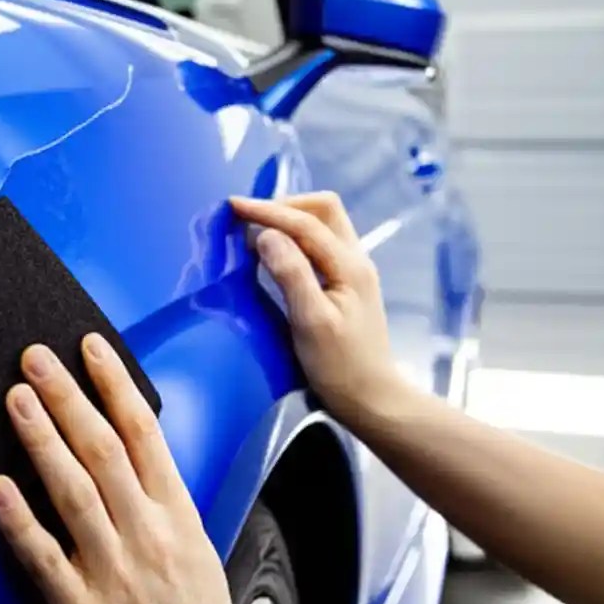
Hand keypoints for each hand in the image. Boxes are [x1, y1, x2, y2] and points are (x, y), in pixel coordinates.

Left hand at [0, 335, 239, 603]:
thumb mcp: (194, 548)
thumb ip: (159, 501)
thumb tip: (124, 448)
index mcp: (177, 516)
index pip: (145, 433)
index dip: (116, 383)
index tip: (91, 348)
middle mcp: (147, 535)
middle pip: (103, 449)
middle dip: (68, 397)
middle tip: (35, 359)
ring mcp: (113, 571)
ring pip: (72, 490)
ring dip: (41, 439)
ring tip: (16, 399)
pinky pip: (43, 555)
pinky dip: (18, 519)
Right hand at [230, 192, 406, 417]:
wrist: (370, 398)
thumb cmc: (339, 365)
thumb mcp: (310, 322)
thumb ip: (290, 274)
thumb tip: (266, 235)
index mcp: (349, 266)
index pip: (306, 223)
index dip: (268, 211)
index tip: (233, 207)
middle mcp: (355, 259)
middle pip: (324, 209)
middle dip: (284, 206)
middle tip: (248, 217)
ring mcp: (351, 270)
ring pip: (323, 224)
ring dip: (289, 219)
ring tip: (255, 230)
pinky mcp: (344, 283)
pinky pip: (318, 244)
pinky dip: (294, 238)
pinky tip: (275, 252)